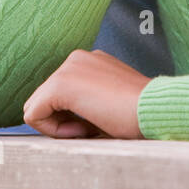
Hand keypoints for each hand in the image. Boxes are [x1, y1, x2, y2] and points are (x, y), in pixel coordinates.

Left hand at [22, 49, 150, 139]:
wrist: (155, 109)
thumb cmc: (139, 112)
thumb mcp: (109, 102)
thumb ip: (87, 104)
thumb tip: (65, 121)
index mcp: (90, 61)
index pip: (60, 93)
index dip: (71, 117)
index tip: (94, 125)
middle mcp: (76, 59)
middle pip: (45, 98)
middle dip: (61, 119)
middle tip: (89, 130)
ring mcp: (67, 68)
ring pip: (36, 105)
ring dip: (58, 125)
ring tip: (88, 129)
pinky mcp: (60, 84)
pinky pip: (33, 114)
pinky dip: (52, 130)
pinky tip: (82, 130)